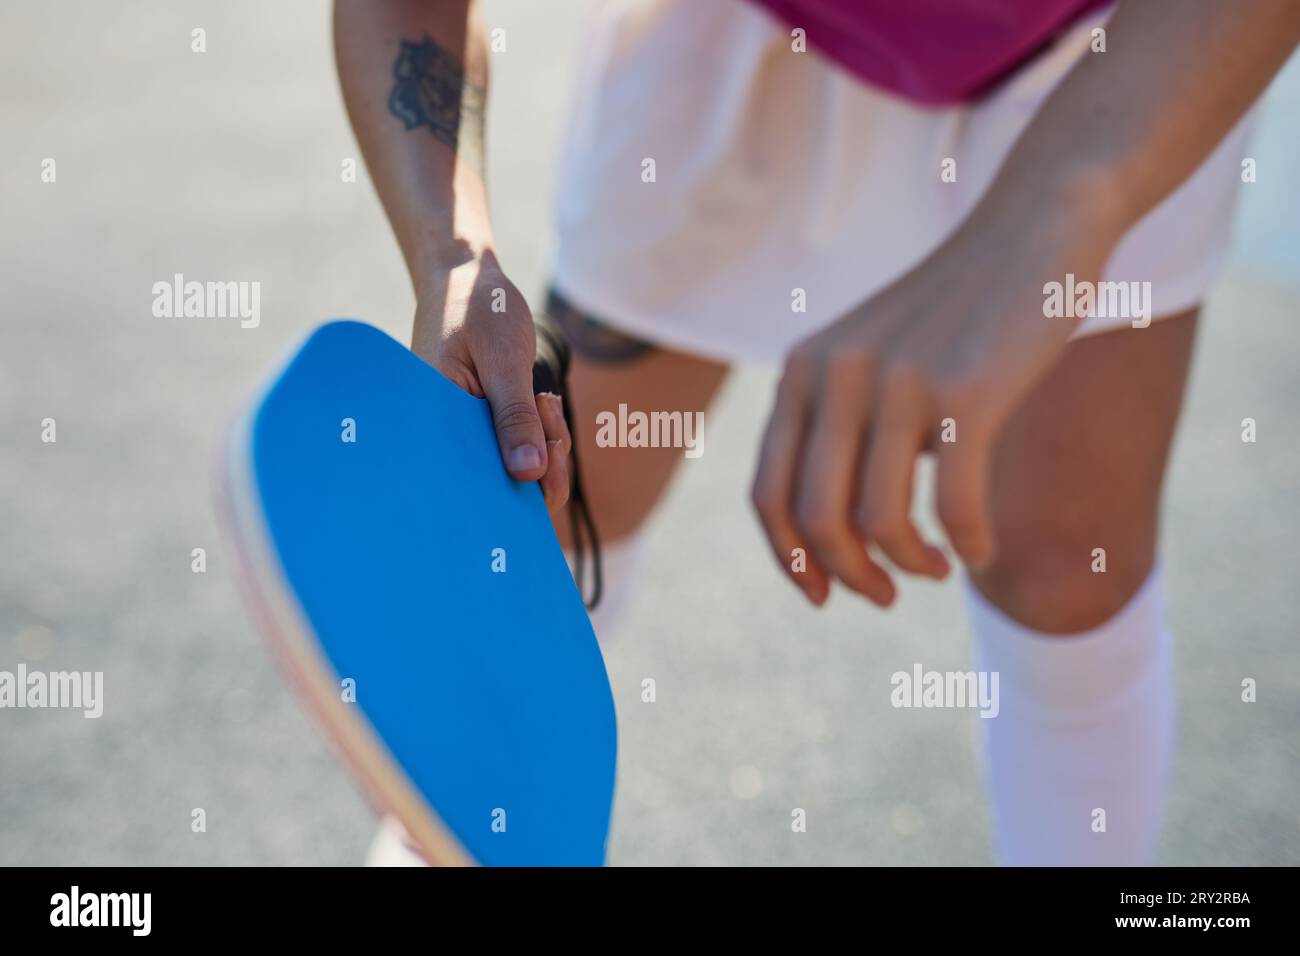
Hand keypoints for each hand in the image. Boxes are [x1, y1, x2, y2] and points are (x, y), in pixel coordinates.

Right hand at [412, 250, 571, 514]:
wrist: (466, 278)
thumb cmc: (478, 309)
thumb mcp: (503, 360)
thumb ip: (515, 416)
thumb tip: (529, 475)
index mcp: (431, 424)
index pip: (469, 486)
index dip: (516, 493)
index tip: (551, 463)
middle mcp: (442, 438)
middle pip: (497, 487)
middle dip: (541, 465)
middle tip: (549, 410)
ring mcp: (463, 435)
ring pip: (515, 471)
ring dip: (545, 446)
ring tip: (545, 401)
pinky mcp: (481, 428)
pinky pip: (517, 451)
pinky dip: (540, 436)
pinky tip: (544, 404)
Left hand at [751, 200, 1111, 605]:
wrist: (1033, 225)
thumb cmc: (954, 312)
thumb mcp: (872, 360)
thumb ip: (840, 428)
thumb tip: (837, 540)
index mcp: (801, 373)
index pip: (767, 496)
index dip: (790, 561)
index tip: (823, 596)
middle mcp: (835, 376)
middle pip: (815, 519)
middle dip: (847, 577)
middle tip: (885, 597)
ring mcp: (897, 382)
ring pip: (877, 523)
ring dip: (907, 569)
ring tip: (935, 572)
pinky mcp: (964, 391)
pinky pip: (953, 508)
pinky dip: (967, 546)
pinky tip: (980, 551)